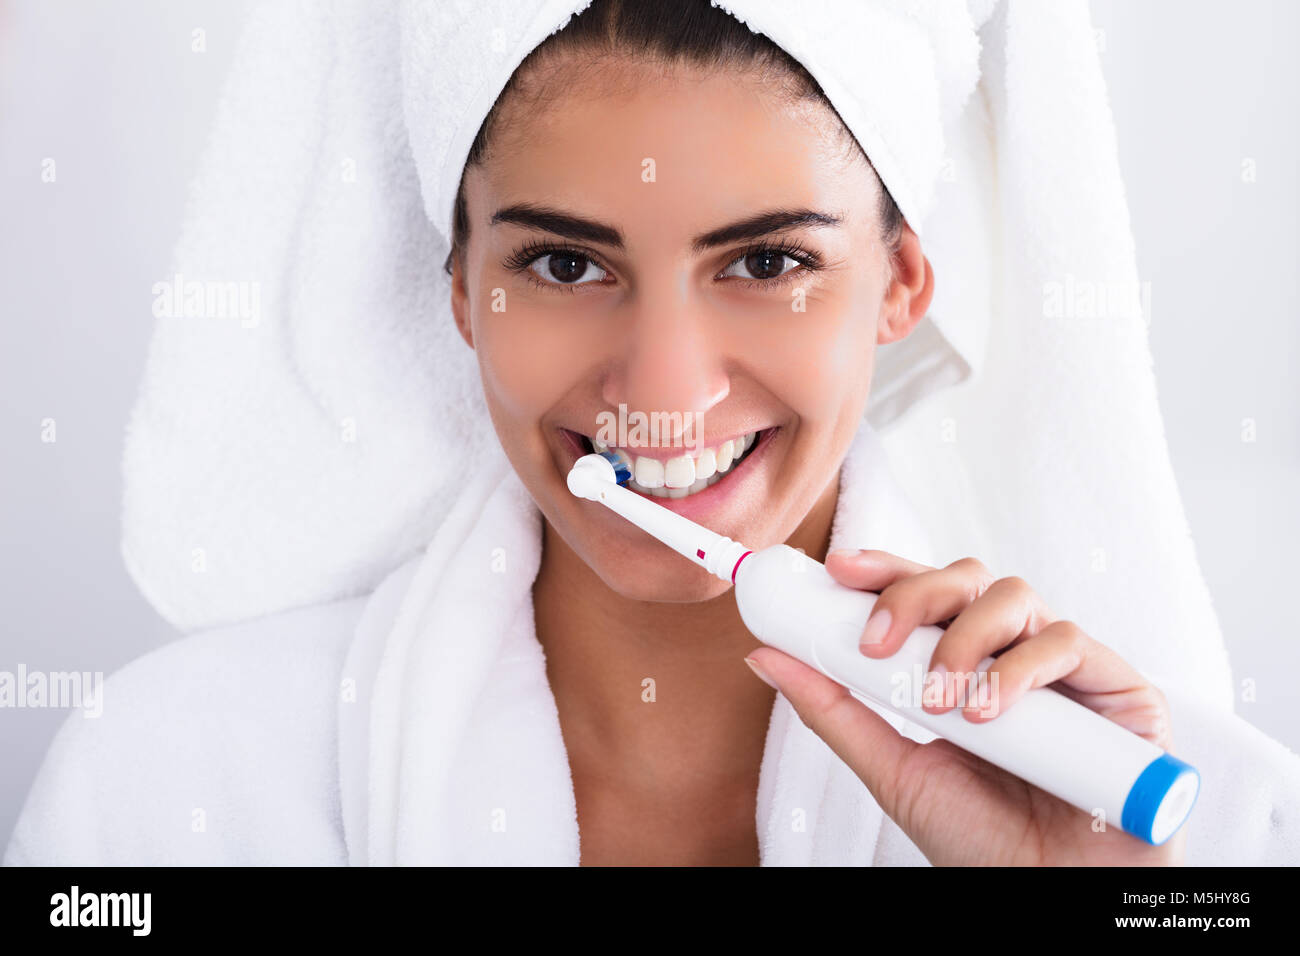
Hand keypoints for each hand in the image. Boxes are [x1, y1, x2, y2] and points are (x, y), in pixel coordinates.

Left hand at [743, 549, 1184, 865]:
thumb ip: (834, 710)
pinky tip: (990, 710)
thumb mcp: (892, 770)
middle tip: (876, 644)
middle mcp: (1015, 653)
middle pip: (966, 578)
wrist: (1048, 898)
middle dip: (914, 596)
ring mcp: (1067, 668)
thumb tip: (765, 656)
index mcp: (964, 663)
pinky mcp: (1120, 690)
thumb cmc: (979, 840)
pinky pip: (1070, 641)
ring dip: (964, 641)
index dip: (884, 570)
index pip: (924, 593)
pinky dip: (1021, 666)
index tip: (837, 569)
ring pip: (1014, 597)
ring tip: (941, 703)